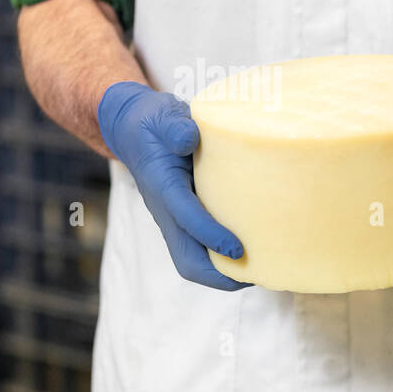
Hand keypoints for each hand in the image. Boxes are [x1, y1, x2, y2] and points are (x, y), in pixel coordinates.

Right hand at [98, 81, 248, 290]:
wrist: (132, 130)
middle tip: (257, 274)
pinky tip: (252, 254)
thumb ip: (174, 125)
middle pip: (186, 260)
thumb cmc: (153, 123)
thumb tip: (188, 138)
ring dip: (223, 274)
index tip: (239, 249)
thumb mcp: (162, 115)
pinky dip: (223, 260)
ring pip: (193, 261)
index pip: (186, 218)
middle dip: (219, 276)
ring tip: (260, 271)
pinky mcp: (183, 219)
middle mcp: (167, 211)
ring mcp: (174, 220)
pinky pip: (200, 250)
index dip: (211, 236)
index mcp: (162, 186)